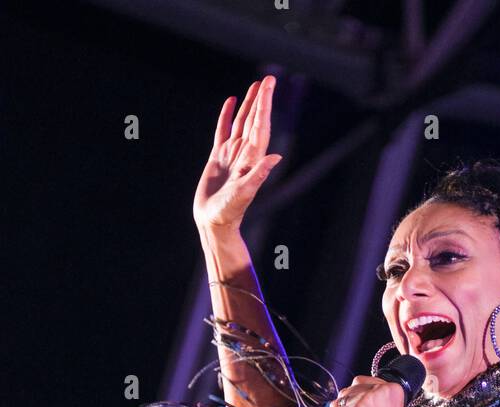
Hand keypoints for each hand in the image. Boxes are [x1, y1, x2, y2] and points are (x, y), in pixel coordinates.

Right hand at [193, 76, 281, 232]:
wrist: (213, 223)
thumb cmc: (228, 212)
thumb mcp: (244, 193)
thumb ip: (259, 174)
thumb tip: (276, 157)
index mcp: (252, 160)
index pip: (260, 126)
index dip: (265, 106)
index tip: (269, 86)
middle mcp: (244, 155)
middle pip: (254, 121)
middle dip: (260, 100)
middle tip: (267, 79)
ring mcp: (231, 155)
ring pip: (241, 123)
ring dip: (248, 106)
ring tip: (253, 87)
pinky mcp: (218, 158)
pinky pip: (223, 132)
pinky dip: (227, 117)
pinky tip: (230, 103)